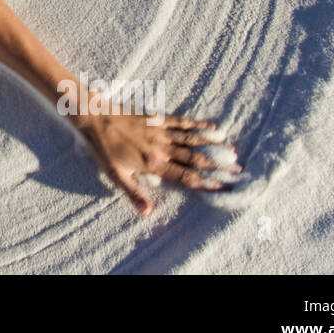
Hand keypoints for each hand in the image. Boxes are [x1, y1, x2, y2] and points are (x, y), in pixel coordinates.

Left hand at [73, 102, 241, 217]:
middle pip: (194, 159)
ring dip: (213, 145)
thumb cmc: (104, 149)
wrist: (96, 118)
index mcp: (154, 164)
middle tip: (237, 170)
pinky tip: (212, 126)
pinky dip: (197, 124)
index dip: (205, 182)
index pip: (185, 176)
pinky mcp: (157, 119)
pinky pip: (181, 122)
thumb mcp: (116, 176)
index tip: (223, 186)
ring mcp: (161, 132)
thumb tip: (147, 214)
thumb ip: (134, 194)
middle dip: (217, 165)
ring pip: (192, 140)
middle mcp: (162, 148)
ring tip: (232, 150)